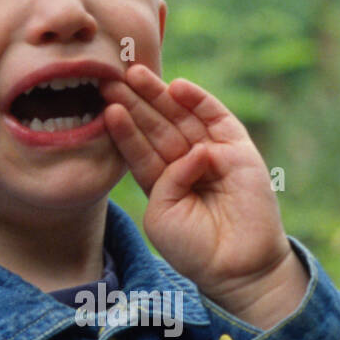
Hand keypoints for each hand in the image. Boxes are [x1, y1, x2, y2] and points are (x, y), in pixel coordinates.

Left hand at [100, 65, 306, 323]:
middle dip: (133, 102)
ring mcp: (211, 153)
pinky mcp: (237, 150)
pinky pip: (216, 117)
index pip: (138, 147)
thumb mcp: (161, 215)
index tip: (102, 104)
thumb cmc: (195, 248)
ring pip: (180, 116)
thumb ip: (162, 180)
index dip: (122, 126)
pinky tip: (176, 86)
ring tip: (134, 73)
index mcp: (161, 181)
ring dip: (157, 94)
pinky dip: (198, 100)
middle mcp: (184, 163)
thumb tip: (192, 151)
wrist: (236, 266)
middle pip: (155, 125)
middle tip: (108, 78)